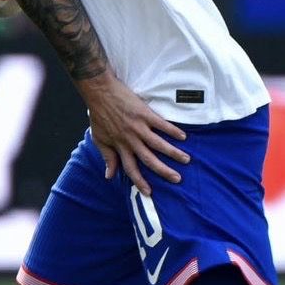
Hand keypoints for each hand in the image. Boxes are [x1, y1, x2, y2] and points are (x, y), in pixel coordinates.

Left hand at [78, 73, 189, 195]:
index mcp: (119, 146)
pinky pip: (162, 125)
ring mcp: (138, 127)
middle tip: (177, 179)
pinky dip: (173, 131)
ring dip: (173, 153)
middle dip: (163, 171)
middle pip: (149, 159)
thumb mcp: (99, 139)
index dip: (139, 182)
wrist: (100, 92)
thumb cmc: (99, 115)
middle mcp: (130, 140)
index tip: (149, 193)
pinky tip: (183, 137)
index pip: (130, 169)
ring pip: (158, 144)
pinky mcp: (144, 114)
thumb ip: (107, 157)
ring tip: (186, 160)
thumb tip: (109, 176)